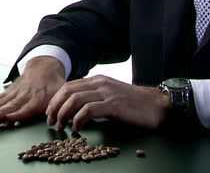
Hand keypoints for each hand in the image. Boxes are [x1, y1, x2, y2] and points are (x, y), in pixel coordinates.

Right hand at [0, 56, 65, 121]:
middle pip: (11, 105)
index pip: (26, 108)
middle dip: (1, 111)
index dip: (17, 114)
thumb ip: (58, 105)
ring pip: (2, 101)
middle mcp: (25, 96)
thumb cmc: (53, 86)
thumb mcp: (61, 92)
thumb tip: (55, 118)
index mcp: (38, 99)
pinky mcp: (9, 91)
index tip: (8, 118)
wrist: (45, 68)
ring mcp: (15, 93)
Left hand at [45, 75, 170, 131]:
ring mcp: (107, 92)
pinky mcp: (113, 104)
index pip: (69, 86)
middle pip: (68, 91)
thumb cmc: (135, 104)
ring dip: (63, 114)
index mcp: (98, 80)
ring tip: (61, 126)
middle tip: (51, 121)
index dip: (56, 99)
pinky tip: (77, 129)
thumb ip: (95, 98)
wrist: (158, 105)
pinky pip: (88, 110)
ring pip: (75, 99)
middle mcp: (100, 83)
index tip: (51, 113)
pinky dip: (78, 119)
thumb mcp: (111, 96)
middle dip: (55, 106)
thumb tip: (76, 109)